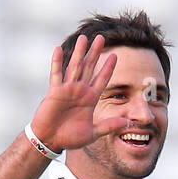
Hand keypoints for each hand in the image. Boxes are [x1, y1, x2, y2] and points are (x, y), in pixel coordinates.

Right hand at [29, 34, 126, 152]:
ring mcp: (67, 90)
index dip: (108, 68)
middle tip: (101, 37)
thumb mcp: (93, 133)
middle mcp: (80, 91)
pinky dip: (57, 62)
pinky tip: (59, 49)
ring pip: (74, 67)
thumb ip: (109, 126)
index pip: (102, 79)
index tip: (116, 55)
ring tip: (84, 38)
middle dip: (95, 53)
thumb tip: (126, 123)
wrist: (51, 141)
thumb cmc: (70, 137)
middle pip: (89, 67)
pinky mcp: (55, 92)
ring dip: (79, 52)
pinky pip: (56, 75)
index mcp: (90, 99)